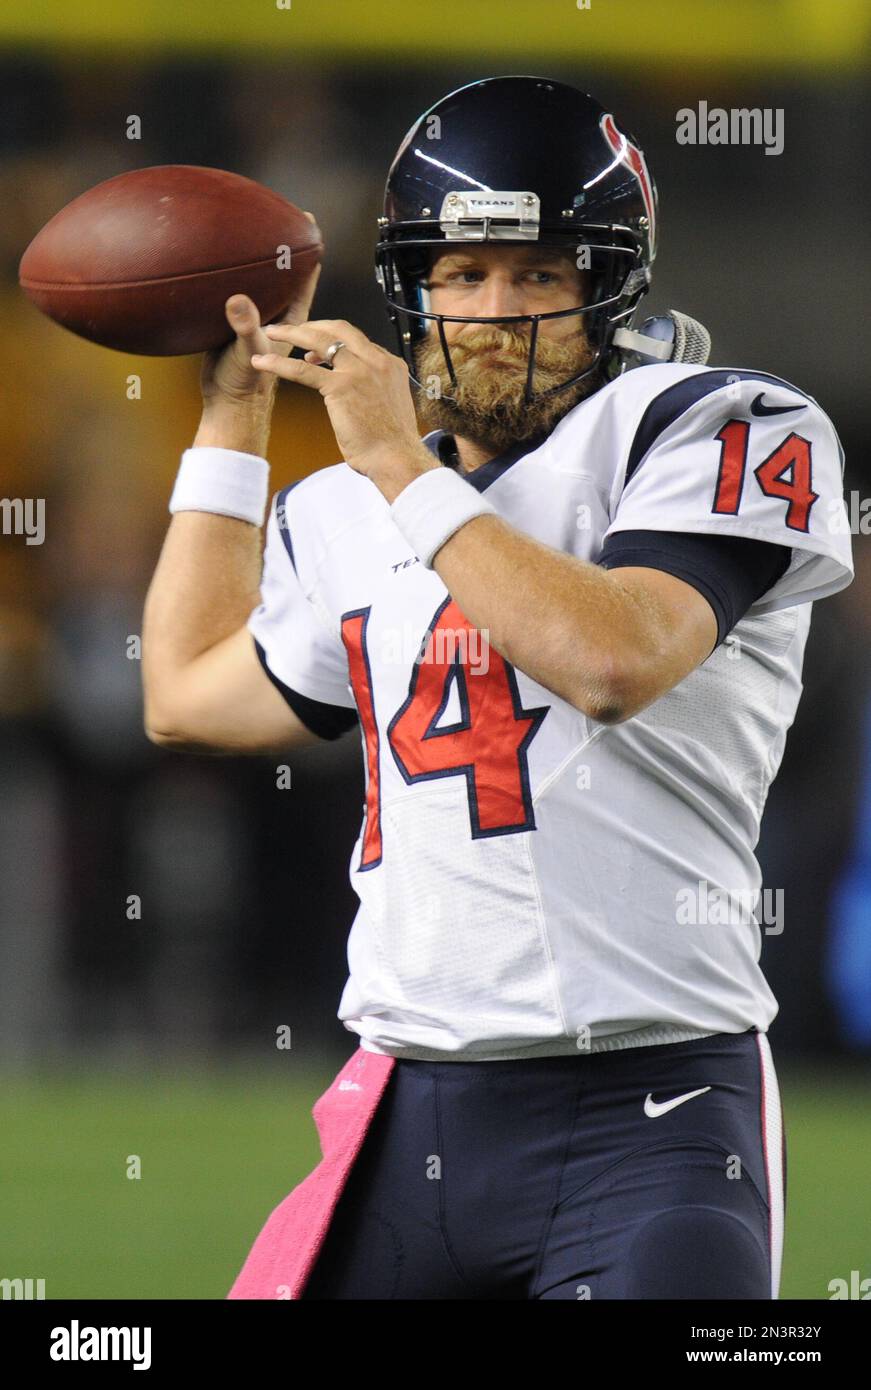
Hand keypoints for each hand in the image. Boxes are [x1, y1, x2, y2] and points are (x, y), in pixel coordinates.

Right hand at [199, 213, 322, 410]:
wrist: (227, 403)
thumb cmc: (247, 382)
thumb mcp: (248, 351)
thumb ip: (246, 326)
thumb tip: (238, 300)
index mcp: (290, 318)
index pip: (303, 275)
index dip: (307, 248)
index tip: (306, 219)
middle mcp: (275, 313)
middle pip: (283, 272)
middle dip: (282, 245)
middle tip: (278, 211)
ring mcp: (256, 317)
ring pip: (260, 280)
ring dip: (257, 259)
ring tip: (250, 227)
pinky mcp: (234, 322)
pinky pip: (236, 292)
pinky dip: (231, 277)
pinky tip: (218, 260)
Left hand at [250, 318, 436, 495]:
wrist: (397, 458)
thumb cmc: (392, 444)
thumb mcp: (388, 407)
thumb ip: (374, 393)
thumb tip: (359, 397)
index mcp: (390, 365)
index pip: (357, 341)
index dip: (333, 341)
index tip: (316, 351)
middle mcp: (376, 361)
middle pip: (339, 329)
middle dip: (313, 325)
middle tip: (292, 329)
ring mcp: (359, 371)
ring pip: (318, 340)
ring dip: (291, 333)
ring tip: (272, 333)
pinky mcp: (341, 386)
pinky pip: (302, 370)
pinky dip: (278, 364)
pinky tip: (262, 362)